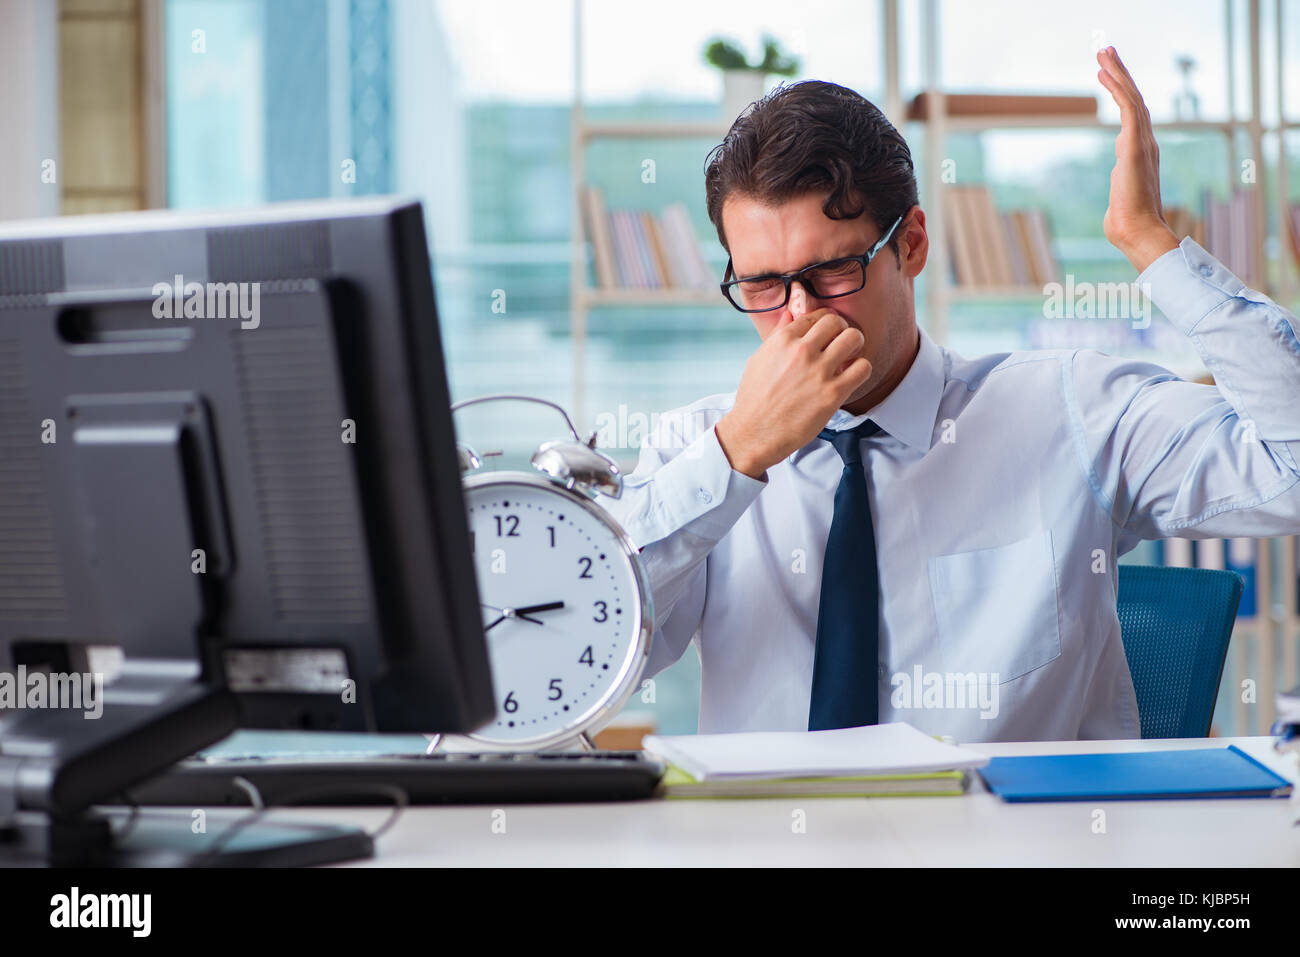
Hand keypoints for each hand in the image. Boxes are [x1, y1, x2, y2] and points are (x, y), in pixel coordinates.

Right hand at [716, 303, 870, 478]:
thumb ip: (777, 335)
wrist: (754, 433)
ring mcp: (819, 372)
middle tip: (841, 343)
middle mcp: (802, 351)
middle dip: (842, 330)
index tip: (828, 332)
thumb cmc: (754, 399)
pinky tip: (851, 377)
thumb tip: (790, 314)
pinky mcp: (832, 393)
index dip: (825, 322)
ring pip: (854, 338)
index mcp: (783, 340)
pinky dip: (861, 370)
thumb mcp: (759, 359)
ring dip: (855, 346)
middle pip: (837, 322)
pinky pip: (862, 368)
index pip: (816, 315)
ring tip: (849, 357)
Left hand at [1096, 46, 1179, 272]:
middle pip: (1134, 98)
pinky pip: (1128, 109)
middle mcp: (1146, 142)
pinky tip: (1105, 74)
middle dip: (1120, 73)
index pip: (1133, 114)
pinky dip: (1117, 89)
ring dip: (1118, 73)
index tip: (1108, 74)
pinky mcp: (1135, 146)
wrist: (1138, 232)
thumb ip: (1121, 188)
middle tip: (1107, 51)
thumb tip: (1117, 197)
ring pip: (1131, 97)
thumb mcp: (1120, 197)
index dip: (1122, 91)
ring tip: (1104, 53)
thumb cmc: (1126, 222)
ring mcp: (1142, 142)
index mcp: (1142, 151)